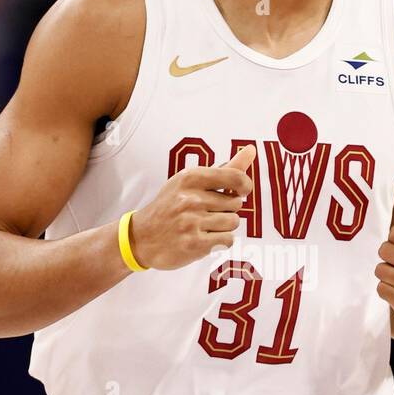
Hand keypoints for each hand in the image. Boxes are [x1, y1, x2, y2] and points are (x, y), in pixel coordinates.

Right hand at [129, 144, 255, 270]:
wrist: (141, 237)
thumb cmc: (170, 206)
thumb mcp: (189, 182)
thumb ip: (224, 169)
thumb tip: (252, 150)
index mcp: (190, 178)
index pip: (235, 177)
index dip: (245, 186)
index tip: (241, 191)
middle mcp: (191, 199)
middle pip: (236, 204)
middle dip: (227, 209)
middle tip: (207, 213)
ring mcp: (192, 222)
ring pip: (233, 222)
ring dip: (224, 226)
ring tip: (204, 226)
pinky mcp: (195, 244)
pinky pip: (228, 240)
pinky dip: (220, 241)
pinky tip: (204, 238)